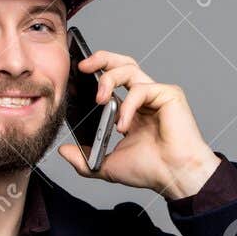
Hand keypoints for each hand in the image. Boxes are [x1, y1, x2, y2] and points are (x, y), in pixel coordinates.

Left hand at [57, 50, 221, 199]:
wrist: (173, 177)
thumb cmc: (149, 170)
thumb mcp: (106, 165)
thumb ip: (85, 159)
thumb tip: (63, 151)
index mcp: (131, 109)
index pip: (111, 81)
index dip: (93, 75)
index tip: (74, 79)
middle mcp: (143, 98)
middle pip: (121, 63)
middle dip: (100, 58)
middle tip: (82, 67)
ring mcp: (156, 95)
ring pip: (129, 69)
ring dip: (109, 79)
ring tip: (99, 100)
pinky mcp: (169, 94)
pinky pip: (141, 89)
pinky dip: (127, 106)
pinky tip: (124, 126)